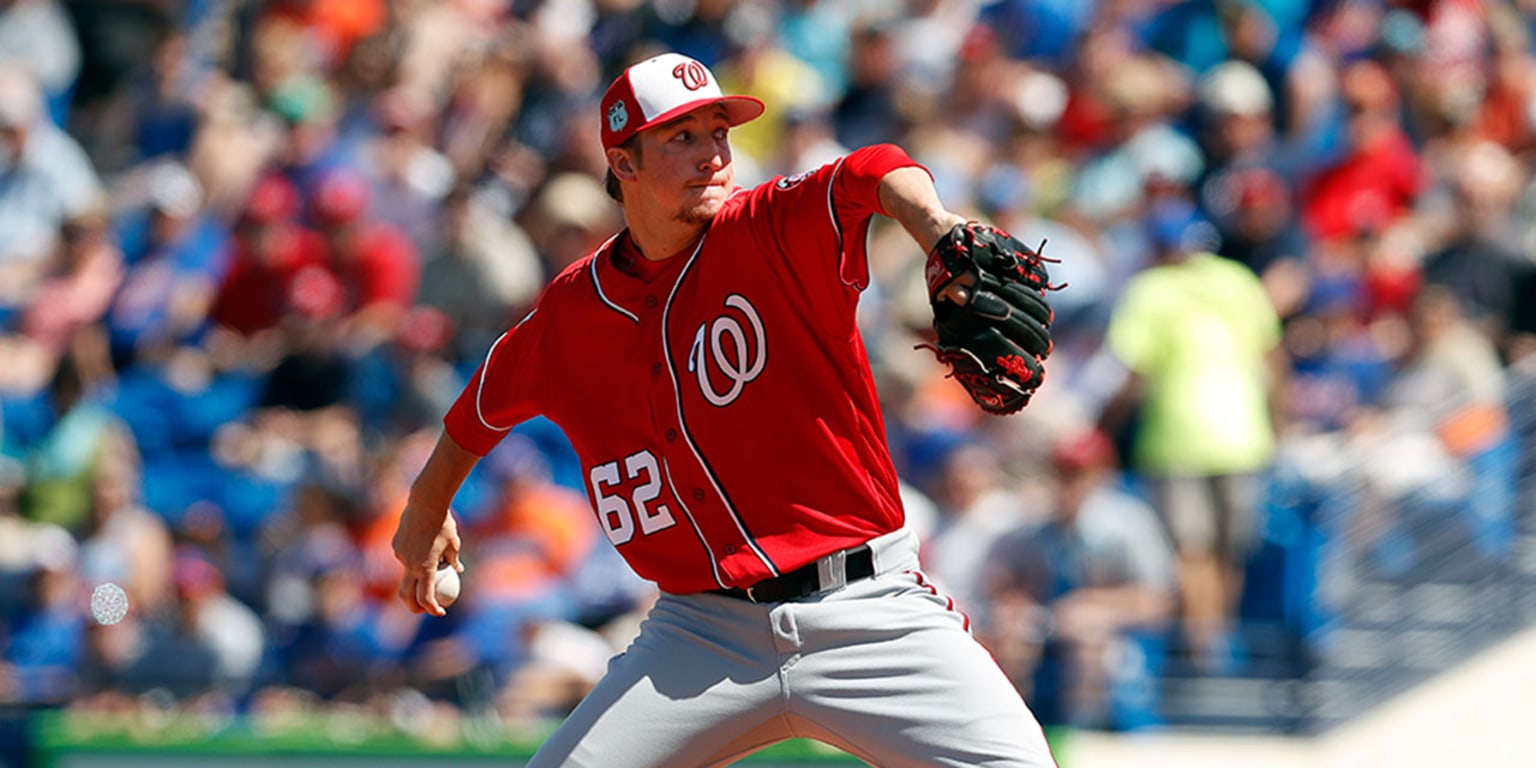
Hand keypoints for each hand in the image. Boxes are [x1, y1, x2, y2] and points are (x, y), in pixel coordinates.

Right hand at [392, 500, 462, 615]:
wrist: (425, 502)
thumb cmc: (444, 523)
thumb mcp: (454, 543)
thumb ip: (454, 560)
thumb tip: (458, 571)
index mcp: (425, 568)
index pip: (425, 598)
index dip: (432, 609)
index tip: (440, 612)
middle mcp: (409, 564)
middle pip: (406, 595)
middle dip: (414, 606)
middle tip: (425, 608)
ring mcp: (400, 555)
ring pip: (406, 573)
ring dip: (416, 577)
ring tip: (431, 564)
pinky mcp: (395, 546)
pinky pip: (404, 557)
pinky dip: (413, 559)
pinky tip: (423, 543)